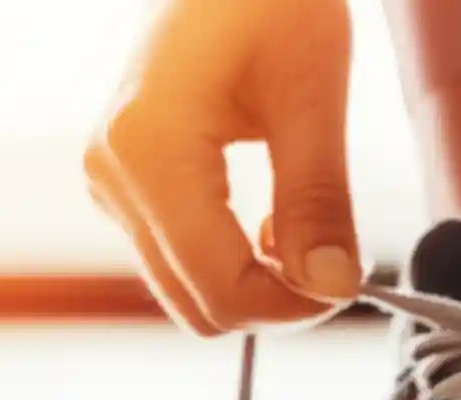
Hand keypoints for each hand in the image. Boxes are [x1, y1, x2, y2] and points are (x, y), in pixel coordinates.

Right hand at [85, 0, 361, 335]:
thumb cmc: (268, 0)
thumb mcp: (311, 95)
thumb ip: (318, 200)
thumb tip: (332, 288)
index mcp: (148, 152)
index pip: (220, 288)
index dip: (293, 308)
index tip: (351, 282)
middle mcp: (112, 177)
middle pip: (197, 304)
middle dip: (275, 303)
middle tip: (339, 264)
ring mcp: (109, 183)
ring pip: (186, 290)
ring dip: (255, 285)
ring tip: (308, 232)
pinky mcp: (122, 185)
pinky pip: (178, 260)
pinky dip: (231, 263)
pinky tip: (270, 223)